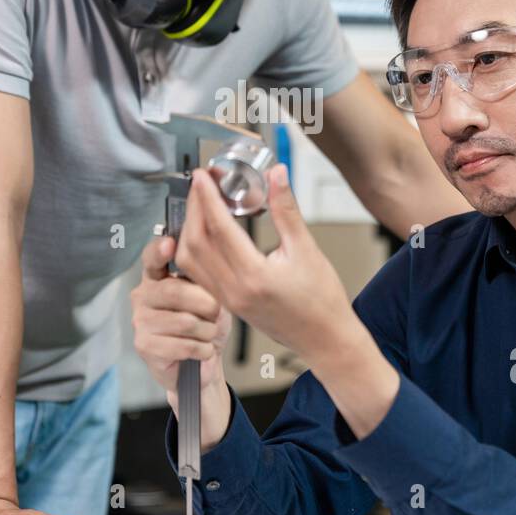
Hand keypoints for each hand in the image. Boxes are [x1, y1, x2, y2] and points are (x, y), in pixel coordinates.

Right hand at [131, 235, 231, 393]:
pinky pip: (182, 345)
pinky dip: (202, 350)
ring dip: (207, 331)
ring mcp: (140, 321)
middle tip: (217, 313)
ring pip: (184, 321)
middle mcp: (142, 295)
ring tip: (209, 334)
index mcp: (156, 277)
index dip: (159, 250)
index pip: (152, 258)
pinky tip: (202, 350)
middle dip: (206, 304)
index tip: (170, 244)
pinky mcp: (143, 345)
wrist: (203, 362)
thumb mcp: (210, 297)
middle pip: (174, 291)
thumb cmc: (205, 324)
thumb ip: (202, 281)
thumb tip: (206, 270)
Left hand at [174, 163, 356, 363]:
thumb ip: (286, 210)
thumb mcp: (307, 249)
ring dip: (189, 229)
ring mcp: (228, 300)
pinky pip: (198, 275)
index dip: (207, 197)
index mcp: (254, 276)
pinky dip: (193, 249)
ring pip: (191, 260)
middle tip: (200, 184)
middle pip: (197, 242)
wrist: (326, 340)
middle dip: (194, 208)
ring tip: (200, 204)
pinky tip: (202, 232)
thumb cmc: (322, 301)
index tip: (203, 176)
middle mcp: (234, 291)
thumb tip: (276, 174)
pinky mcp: (228, 304)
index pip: (219, 228)